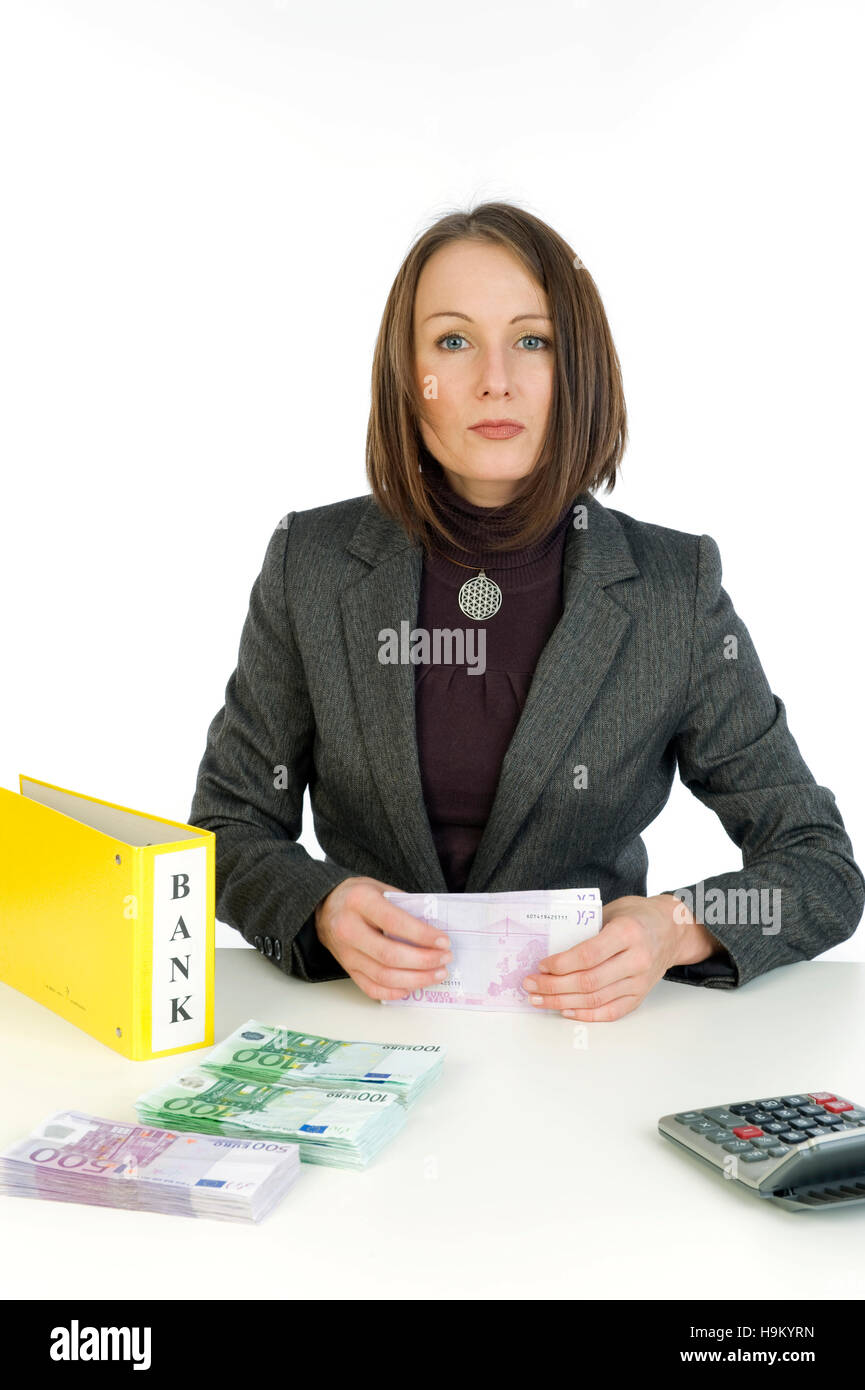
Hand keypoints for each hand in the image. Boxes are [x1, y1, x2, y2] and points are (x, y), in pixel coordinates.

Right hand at [314, 876, 452, 1001]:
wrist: (326, 907)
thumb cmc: (358, 896)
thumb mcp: (381, 888)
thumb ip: (406, 906)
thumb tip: (434, 929)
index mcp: (359, 901)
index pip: (395, 923)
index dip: (422, 935)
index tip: (444, 941)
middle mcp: (348, 929)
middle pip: (390, 955)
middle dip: (424, 961)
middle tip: (445, 959)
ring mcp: (346, 953)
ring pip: (383, 976)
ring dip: (415, 979)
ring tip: (437, 974)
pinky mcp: (347, 969)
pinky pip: (372, 989)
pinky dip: (395, 992)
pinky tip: (412, 987)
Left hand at [521, 893, 721, 1021]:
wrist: (673, 929)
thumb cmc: (638, 915)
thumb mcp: (613, 909)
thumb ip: (586, 927)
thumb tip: (551, 947)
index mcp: (628, 933)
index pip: (588, 955)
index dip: (561, 964)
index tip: (541, 965)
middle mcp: (636, 959)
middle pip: (588, 981)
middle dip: (553, 986)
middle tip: (530, 984)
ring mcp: (640, 981)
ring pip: (595, 999)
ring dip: (562, 1002)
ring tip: (539, 999)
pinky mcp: (640, 995)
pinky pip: (611, 1012)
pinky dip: (586, 1014)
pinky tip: (565, 1010)